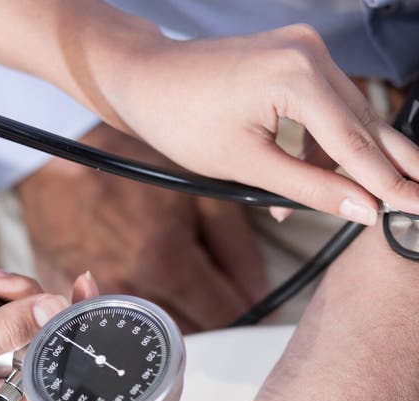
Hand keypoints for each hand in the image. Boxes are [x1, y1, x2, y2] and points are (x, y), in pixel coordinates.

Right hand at [19, 123, 266, 332]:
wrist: (61, 159)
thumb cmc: (129, 166)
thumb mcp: (198, 193)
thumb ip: (238, 248)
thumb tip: (259, 291)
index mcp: (166, 262)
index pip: (225, 316)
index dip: (243, 307)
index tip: (244, 297)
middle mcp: (133, 287)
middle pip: (194, 330)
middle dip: (208, 313)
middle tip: (210, 284)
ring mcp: (101, 299)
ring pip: (157, 332)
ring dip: (174, 314)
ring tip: (172, 278)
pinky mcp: (76, 302)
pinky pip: (118, 324)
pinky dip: (134, 314)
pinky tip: (137, 282)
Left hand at [108, 25, 418, 222]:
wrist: (146, 79)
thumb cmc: (182, 121)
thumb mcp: (247, 167)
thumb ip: (308, 189)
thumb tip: (362, 209)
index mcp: (297, 76)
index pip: (356, 143)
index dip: (390, 183)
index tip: (416, 208)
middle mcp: (310, 53)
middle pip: (365, 123)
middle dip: (396, 165)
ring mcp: (304, 51)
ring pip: (347, 118)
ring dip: (353, 163)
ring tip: (378, 200)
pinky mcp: (295, 60)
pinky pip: (324, 109)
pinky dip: (323, 147)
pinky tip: (313, 183)